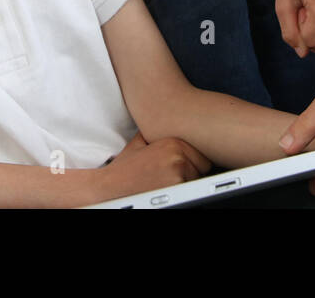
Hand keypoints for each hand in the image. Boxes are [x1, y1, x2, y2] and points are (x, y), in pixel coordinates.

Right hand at [96, 130, 211, 201]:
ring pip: (197, 178)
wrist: (110, 186)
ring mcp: (178, 172)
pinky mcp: (175, 187)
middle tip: (174, 174)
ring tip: (167, 181)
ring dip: (187, 180)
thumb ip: (155, 133)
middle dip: (193, 170)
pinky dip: (181, 190)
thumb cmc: (124, 168)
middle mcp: (177, 155)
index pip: (201, 152)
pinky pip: (189, 190)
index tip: (185, 164)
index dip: (194, 160)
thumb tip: (166, 123)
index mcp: (172, 142)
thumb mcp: (139, 142)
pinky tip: (166, 188)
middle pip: (203, 165)